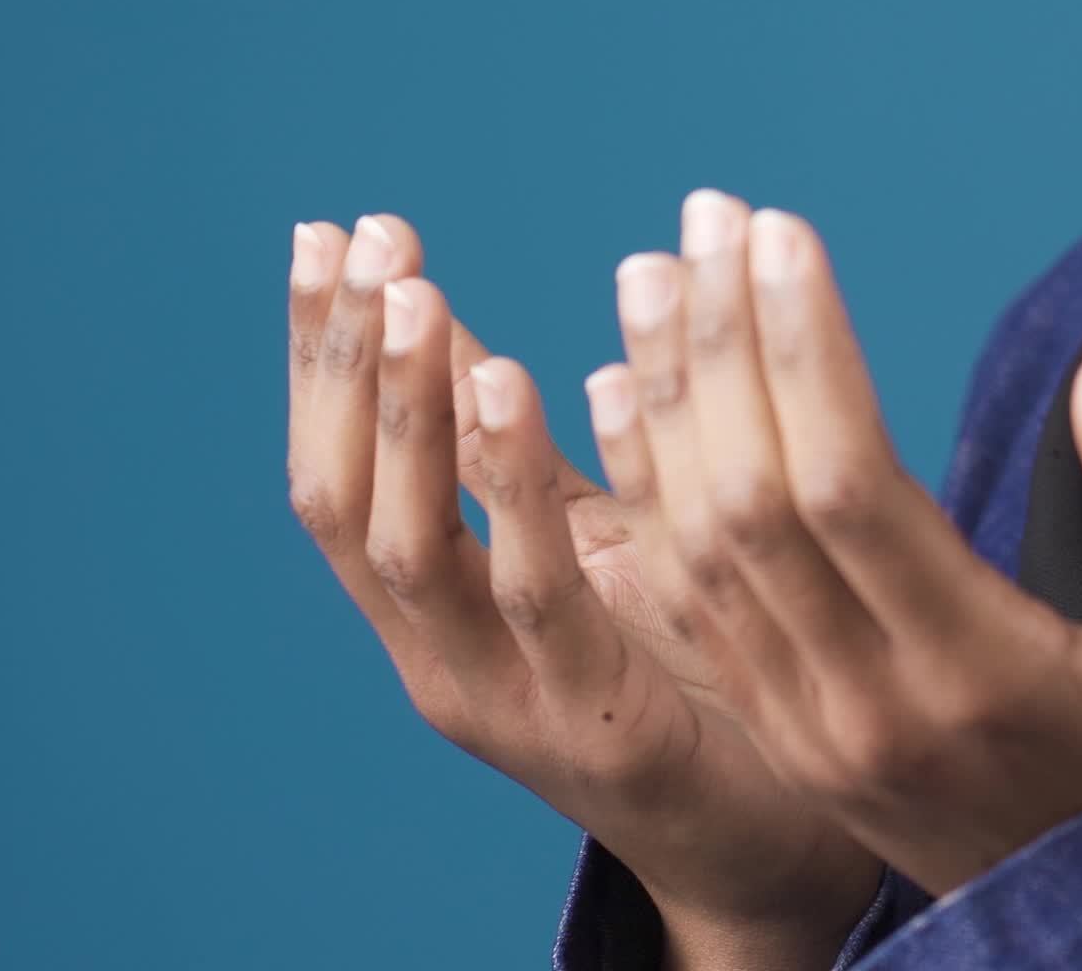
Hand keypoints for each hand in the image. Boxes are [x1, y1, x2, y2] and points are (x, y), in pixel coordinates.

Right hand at [286, 212, 879, 963]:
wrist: (764, 846)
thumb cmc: (674, 685)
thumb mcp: (579, 546)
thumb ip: (509, 457)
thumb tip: (449, 319)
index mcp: (427, 620)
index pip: (332, 477)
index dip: (318, 359)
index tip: (326, 235)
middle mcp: (436, 665)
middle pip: (345, 506)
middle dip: (345, 368)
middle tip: (365, 244)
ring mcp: (504, 702)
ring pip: (416, 550)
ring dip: (409, 414)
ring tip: (417, 299)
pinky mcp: (595, 722)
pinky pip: (538, 594)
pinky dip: (511, 487)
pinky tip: (516, 382)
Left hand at [595, 190, 1081, 895]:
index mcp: (983, 676)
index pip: (849, 486)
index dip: (801, 351)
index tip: (781, 231)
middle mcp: (873, 710)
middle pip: (751, 505)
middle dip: (719, 346)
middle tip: (708, 217)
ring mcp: (815, 732)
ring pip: (699, 549)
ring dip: (668, 400)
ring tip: (655, 270)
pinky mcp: (787, 736)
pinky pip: (687, 599)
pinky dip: (650, 485)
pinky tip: (631, 388)